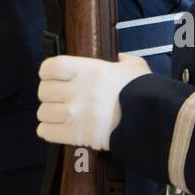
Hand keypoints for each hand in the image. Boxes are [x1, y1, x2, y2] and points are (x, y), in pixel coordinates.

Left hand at [36, 53, 150, 150]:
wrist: (151, 122)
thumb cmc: (144, 92)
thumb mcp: (133, 66)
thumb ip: (119, 60)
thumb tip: (115, 59)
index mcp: (88, 70)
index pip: (50, 67)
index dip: (47, 72)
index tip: (52, 76)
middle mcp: (77, 90)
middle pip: (43, 91)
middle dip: (50, 95)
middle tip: (60, 98)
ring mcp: (74, 114)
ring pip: (43, 112)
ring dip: (50, 114)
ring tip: (61, 115)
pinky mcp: (75, 135)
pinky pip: (46, 132)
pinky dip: (49, 131)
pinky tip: (58, 129)